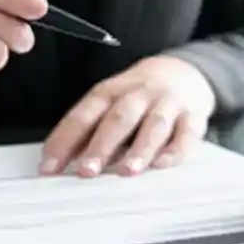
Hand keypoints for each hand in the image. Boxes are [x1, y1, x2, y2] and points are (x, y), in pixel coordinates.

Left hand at [40, 56, 216, 176]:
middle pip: (119, 118)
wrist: (184, 72)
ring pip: (154, 125)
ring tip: (127, 171)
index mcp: (111, 91)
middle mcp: (139, 94)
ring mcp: (168, 104)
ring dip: (140, 148)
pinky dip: (176, 149)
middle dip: (102, 145)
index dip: (66, 140)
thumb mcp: (110, 102)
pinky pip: (187, 133)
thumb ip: (87, 130)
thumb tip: (57, 163)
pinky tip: (163, 164)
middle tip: (87, 171)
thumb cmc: (138, 95)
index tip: (50, 167)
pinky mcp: (193, 116)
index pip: (85, 114)